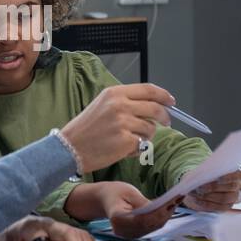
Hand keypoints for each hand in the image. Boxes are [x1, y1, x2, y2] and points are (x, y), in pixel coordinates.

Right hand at [59, 83, 174, 172]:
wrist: (69, 148)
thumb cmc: (85, 129)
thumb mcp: (103, 105)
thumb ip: (126, 102)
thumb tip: (152, 106)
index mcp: (114, 93)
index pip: (148, 90)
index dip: (163, 95)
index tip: (171, 102)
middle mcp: (120, 105)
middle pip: (155, 108)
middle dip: (165, 117)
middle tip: (166, 123)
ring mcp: (123, 123)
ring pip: (150, 128)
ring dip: (146, 135)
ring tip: (131, 140)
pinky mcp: (125, 141)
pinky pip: (142, 144)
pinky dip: (137, 149)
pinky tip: (124, 150)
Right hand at [63, 181, 176, 237]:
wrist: (105, 200)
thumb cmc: (115, 193)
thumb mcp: (128, 192)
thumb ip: (143, 202)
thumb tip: (160, 208)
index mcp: (118, 219)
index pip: (142, 219)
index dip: (158, 211)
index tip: (171, 200)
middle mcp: (123, 231)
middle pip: (150, 224)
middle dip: (166, 211)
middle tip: (179, 197)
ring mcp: (130, 235)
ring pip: (154, 226)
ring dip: (167, 214)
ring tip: (177, 199)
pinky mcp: (136, 234)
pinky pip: (152, 226)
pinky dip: (162, 216)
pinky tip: (169, 206)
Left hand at [183, 168, 240, 212]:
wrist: (200, 185)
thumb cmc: (205, 174)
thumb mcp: (206, 169)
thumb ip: (207, 170)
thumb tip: (201, 173)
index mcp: (234, 173)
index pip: (237, 175)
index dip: (229, 177)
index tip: (218, 179)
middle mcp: (236, 185)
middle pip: (230, 187)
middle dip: (213, 187)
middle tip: (199, 188)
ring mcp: (232, 197)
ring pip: (224, 198)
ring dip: (208, 196)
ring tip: (196, 194)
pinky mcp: (225, 206)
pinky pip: (219, 207)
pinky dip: (206, 204)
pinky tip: (197, 200)